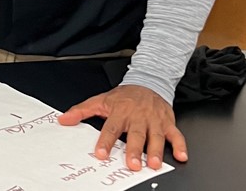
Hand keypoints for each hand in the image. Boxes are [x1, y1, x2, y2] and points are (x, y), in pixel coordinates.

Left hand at [57, 85, 186, 170]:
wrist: (148, 81)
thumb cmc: (124, 96)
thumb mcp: (101, 100)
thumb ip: (81, 111)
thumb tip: (63, 119)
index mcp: (120, 111)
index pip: (111, 128)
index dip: (106, 141)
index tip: (102, 153)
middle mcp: (138, 116)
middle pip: (136, 134)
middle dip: (134, 149)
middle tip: (132, 164)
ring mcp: (154, 120)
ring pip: (156, 136)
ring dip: (155, 150)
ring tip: (153, 164)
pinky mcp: (168, 122)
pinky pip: (176, 134)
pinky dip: (181, 145)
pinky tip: (182, 156)